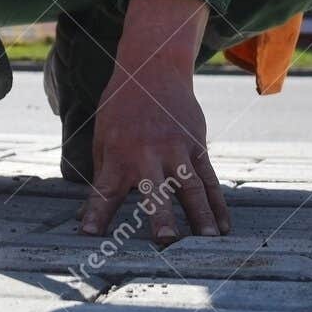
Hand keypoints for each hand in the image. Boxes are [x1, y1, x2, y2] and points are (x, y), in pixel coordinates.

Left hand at [79, 0, 230, 244]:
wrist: (152, 71)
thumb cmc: (120, 111)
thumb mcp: (102, 139)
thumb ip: (103, 178)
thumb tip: (88, 217)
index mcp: (118, 155)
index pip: (104, 190)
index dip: (96, 213)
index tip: (88, 234)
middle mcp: (148, 154)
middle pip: (156, 190)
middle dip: (160, 215)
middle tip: (165, 240)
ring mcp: (176, 149)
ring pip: (191, 187)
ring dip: (200, 215)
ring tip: (208, 240)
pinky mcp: (197, 146)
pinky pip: (209, 179)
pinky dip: (218, 204)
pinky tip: (224, 226)